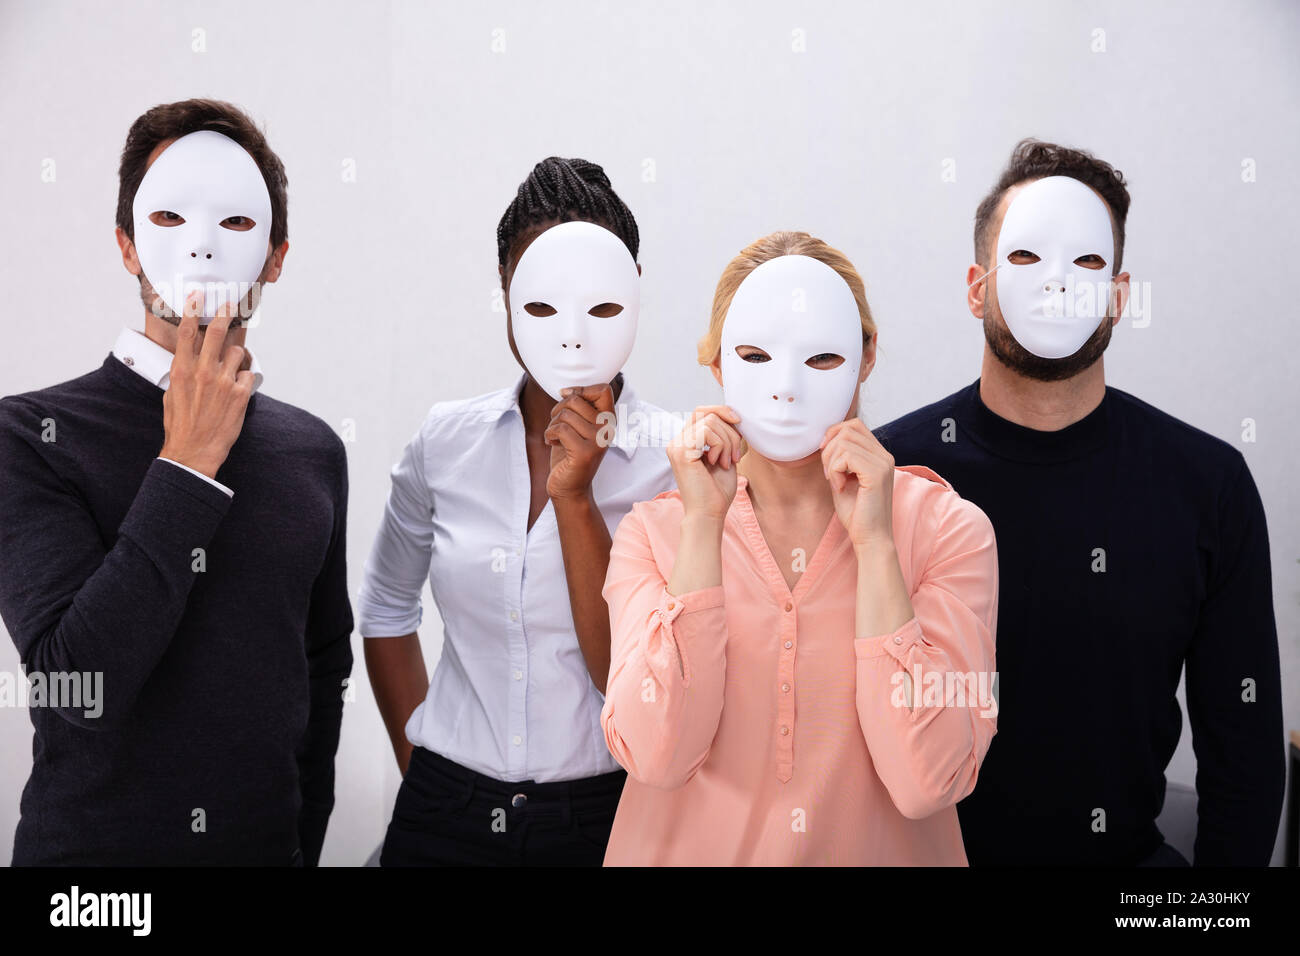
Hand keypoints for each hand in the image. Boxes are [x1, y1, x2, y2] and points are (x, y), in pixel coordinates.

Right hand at [157, 292, 255, 479]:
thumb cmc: (180, 424)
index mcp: (181, 370)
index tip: (199, 295)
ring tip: (230, 374)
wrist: (193, 451)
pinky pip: (249, 375)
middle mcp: (202, 372)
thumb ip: (181, 373)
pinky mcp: (240, 394)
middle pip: (217, 333)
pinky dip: (245, 380)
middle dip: (226, 315)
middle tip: (231, 304)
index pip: (188, 333)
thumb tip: (188, 360)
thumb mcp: (171, 394)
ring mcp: (223, 382)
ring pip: (239, 353)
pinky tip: (237, 392)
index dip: (194, 311)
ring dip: (237, 359)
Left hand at [545, 384, 614, 500]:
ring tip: (555, 438)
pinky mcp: (584, 452)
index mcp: (608, 421)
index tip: (569, 403)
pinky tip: (552, 444)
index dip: (582, 390)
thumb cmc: (569, 454)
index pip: (603, 390)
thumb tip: (566, 391)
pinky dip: (549, 434)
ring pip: (565, 414)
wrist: (569, 488)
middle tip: (557, 425)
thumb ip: (578, 408)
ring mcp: (598, 441)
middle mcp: (608, 430)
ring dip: (552, 425)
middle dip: (559, 409)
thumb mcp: (577, 427)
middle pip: (576, 399)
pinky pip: (560, 429)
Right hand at [668, 405, 744, 519]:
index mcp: (685, 442)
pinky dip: (719, 446)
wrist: (709, 514)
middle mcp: (677, 441)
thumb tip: (733, 415)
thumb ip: (723, 436)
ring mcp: (676, 445)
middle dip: (729, 432)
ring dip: (726, 442)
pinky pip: (707, 432)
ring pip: (710, 422)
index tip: (738, 422)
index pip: (701, 411)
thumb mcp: (724, 455)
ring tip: (725, 462)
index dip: (721, 411)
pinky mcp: (681, 451)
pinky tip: (716, 463)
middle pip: (707, 414)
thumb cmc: (716, 491)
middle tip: (733, 456)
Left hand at [819, 418, 894, 551]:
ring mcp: (883, 463)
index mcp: (879, 455)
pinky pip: (845, 457)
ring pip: (844, 442)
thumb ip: (839, 459)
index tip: (825, 458)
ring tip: (835, 482)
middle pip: (848, 429)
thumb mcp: (844, 478)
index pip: (854, 425)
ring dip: (830, 462)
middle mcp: (885, 456)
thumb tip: (826, 440)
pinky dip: (835, 471)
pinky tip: (839, 487)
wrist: (870, 538)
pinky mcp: (876, 473)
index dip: (834, 434)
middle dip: (829, 449)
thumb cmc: (857, 513)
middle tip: (828, 473)